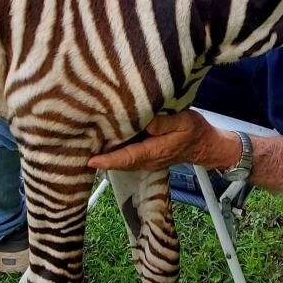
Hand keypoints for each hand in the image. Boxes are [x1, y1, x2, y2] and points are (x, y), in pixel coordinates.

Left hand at [88, 111, 240, 173]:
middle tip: (77, 149)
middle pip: (119, 161)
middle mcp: (146, 160)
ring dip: (105, 155)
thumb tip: (144, 121)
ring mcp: (145, 161)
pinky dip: (113, 152)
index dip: (108, 160)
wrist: (204, 146)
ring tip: (84, 145)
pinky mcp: (145, 156)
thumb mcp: (184, 121)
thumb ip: (164, 122)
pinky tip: (103, 142)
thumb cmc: (194, 131)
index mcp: (154, 151)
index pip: (127, 157)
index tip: (90, 160)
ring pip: (121, 160)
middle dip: (100, 158)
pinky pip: (125, 156)